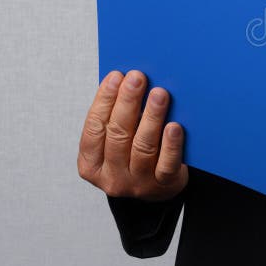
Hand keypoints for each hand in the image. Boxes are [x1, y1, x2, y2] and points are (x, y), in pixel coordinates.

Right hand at [77, 70, 187, 200]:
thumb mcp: (119, 140)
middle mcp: (112, 177)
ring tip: (159, 94)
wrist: (160, 189)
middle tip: (138, 77)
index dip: (104, 100)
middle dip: (127, 102)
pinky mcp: (163, 186)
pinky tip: (174, 126)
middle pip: (118, 135)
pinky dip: (170, 144)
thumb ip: (118, 118)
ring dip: (151, 117)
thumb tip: (129, 81)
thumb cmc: (135, 154)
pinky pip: (166, 164)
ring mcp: (137, 184)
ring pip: (142, 147)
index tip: (116, 76)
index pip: (94, 128)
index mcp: (91, 164)